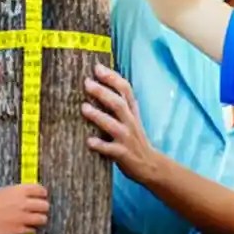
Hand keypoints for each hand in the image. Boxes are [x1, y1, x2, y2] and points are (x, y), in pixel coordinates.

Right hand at [0, 184, 48, 233]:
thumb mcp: (1, 193)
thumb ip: (17, 195)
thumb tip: (28, 199)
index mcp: (18, 190)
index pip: (41, 190)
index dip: (42, 195)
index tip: (40, 198)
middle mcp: (23, 203)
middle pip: (45, 205)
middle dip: (42, 209)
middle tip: (37, 211)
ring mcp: (21, 217)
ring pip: (42, 219)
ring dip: (38, 220)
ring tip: (31, 221)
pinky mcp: (18, 231)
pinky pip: (32, 231)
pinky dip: (29, 230)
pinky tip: (21, 228)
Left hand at [81, 63, 161, 182]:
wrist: (150, 165)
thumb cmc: (134, 139)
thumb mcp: (132, 118)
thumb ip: (120, 104)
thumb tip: (98, 85)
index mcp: (132, 112)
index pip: (125, 90)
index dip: (112, 78)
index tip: (97, 68)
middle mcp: (130, 122)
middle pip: (118, 104)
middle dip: (103, 92)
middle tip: (87, 83)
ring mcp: (127, 138)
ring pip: (113, 125)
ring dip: (98, 115)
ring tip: (83, 108)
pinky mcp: (123, 154)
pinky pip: (111, 149)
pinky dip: (100, 145)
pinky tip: (89, 141)